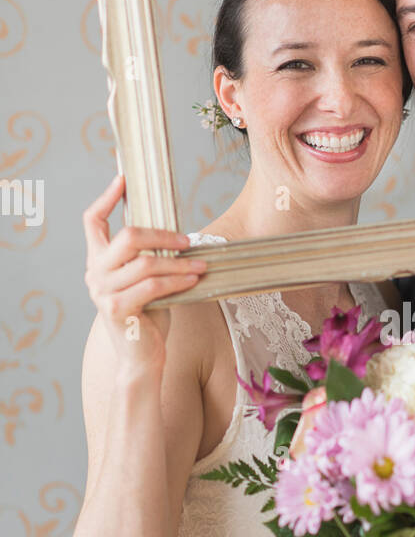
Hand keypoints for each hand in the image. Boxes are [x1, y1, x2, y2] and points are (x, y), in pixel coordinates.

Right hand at [83, 173, 207, 370]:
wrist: (142, 358)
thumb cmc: (148, 316)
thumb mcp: (146, 281)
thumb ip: (149, 258)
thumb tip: (176, 233)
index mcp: (98, 261)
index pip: (92, 221)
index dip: (107, 197)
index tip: (124, 178)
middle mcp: (94, 274)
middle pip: (127, 237)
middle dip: (162, 235)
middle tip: (187, 240)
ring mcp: (103, 292)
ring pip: (146, 264)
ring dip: (179, 262)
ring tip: (201, 263)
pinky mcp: (118, 310)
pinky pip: (152, 286)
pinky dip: (177, 280)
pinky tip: (194, 278)